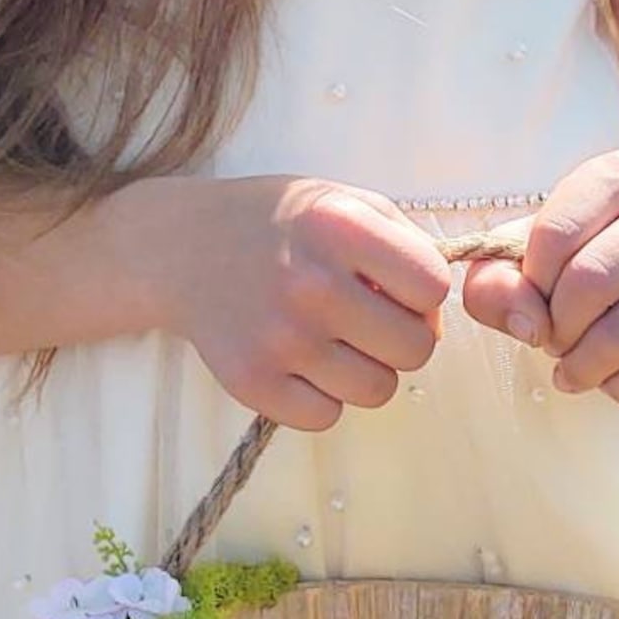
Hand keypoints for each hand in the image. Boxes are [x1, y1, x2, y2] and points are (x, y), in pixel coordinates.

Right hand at [154, 176, 450, 428]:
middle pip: (415, 349)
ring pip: (378, 390)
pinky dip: (322, 396)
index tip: (394, 286)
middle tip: (366, 319)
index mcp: (340, 225)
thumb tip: (436, 315)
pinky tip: (301, 361)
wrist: (182, 248)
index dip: (423, 294)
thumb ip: (405, 245)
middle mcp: (311, 282)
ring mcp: (280, 337)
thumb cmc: (280, 224)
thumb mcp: (345, 201)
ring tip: (334, 339)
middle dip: (401, 337)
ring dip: (366, 370)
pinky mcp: (251, 381)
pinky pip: (327, 416)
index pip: (434, 288)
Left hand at [460, 150, 618, 406]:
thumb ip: (494, 280)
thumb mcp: (523, 252)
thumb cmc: (578, 258)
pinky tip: (610, 375)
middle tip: (552, 334)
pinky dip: (618, 389)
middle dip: (554, 325)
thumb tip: (527, 323)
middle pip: (590, 283)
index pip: (555, 235)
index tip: (535, 293)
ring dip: (580, 364)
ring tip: (575, 358)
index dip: (530, 281)